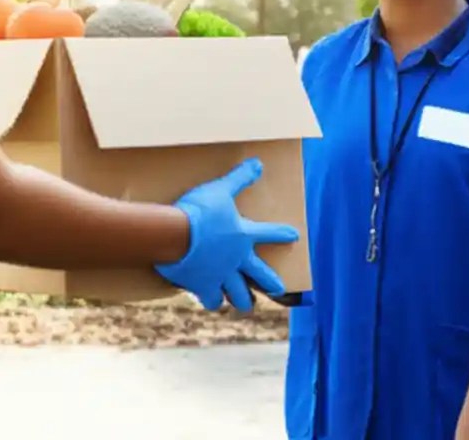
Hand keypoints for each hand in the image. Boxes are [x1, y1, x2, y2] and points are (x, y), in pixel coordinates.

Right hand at [155, 158, 299, 311]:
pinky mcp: (202, 286)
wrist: (175, 234)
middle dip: (271, 282)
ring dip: (243, 299)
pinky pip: (210, 298)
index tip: (294, 235)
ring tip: (245, 305)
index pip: (269, 233)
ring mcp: (221, 276)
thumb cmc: (199, 210)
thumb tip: (258, 162)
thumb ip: (239, 178)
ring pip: (238, 294)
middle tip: (279, 289)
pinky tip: (211, 301)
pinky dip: (211, 299)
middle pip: (260, 275)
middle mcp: (237, 260)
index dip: (281, 233)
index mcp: (243, 236)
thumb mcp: (220, 189)